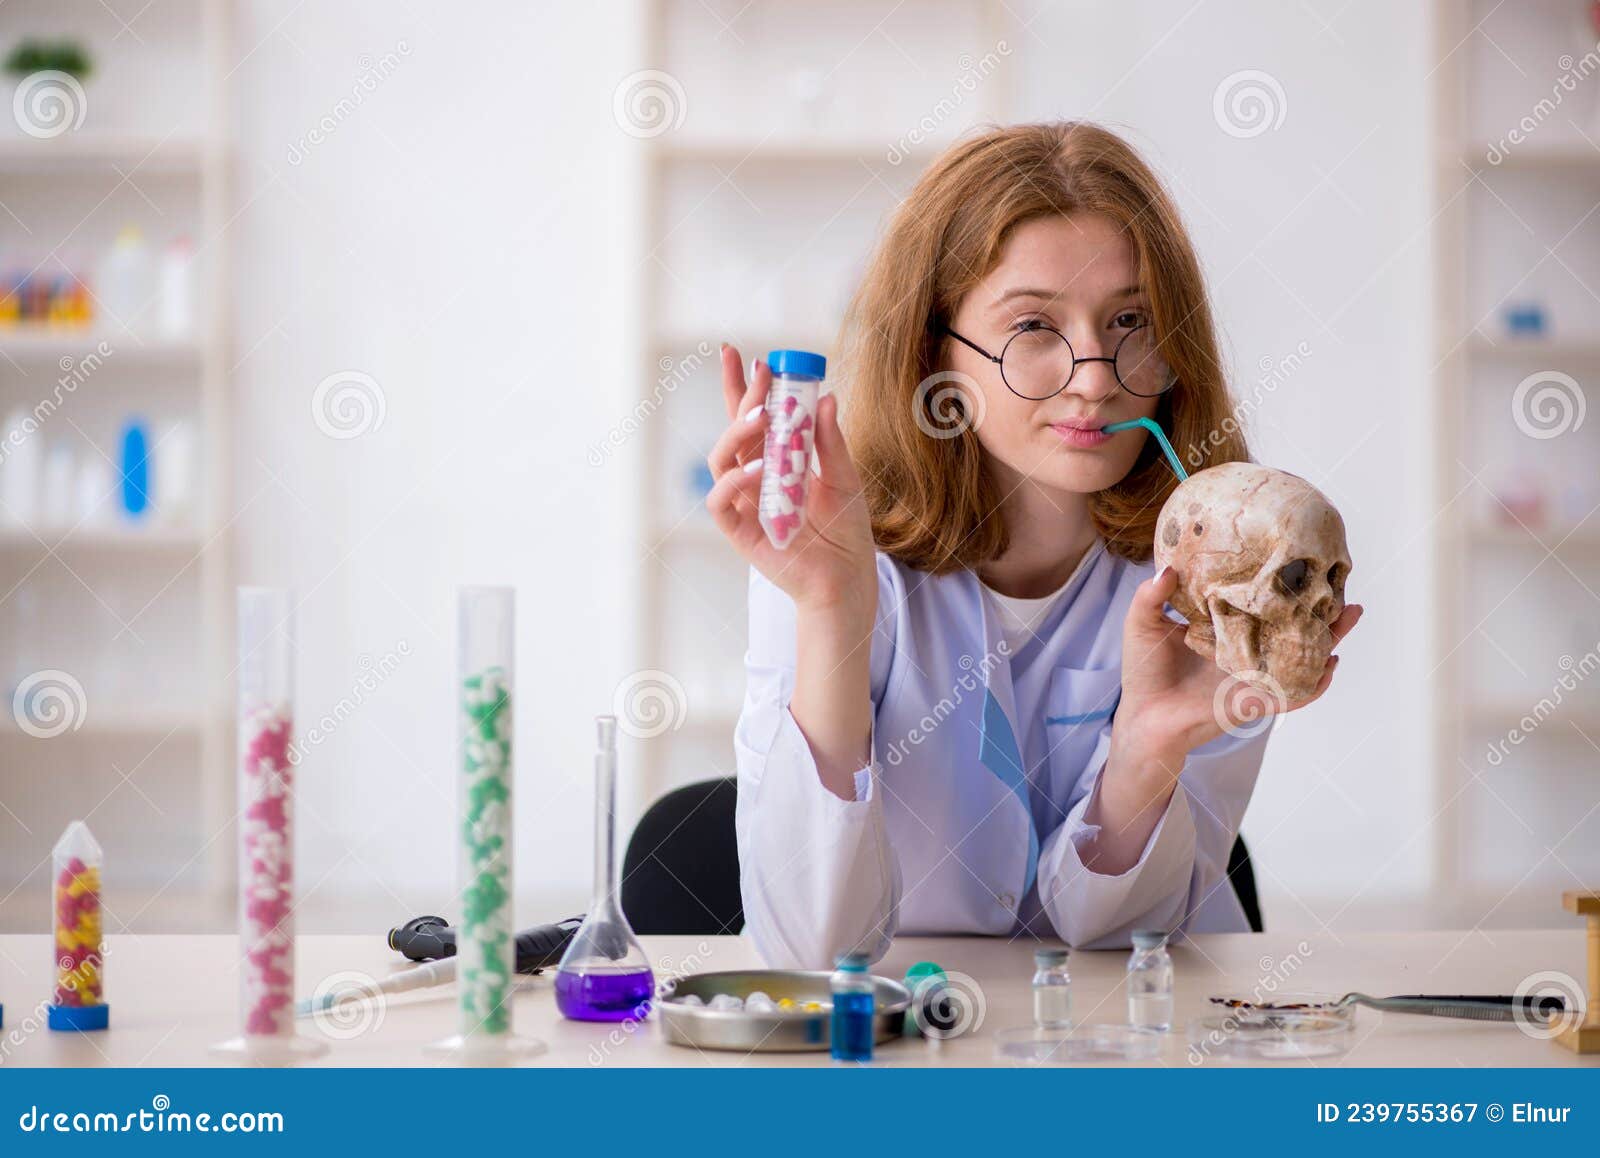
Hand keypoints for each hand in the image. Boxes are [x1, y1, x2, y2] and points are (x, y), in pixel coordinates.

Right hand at [705, 344, 876, 617]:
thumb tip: (827, 396)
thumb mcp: (845, 477)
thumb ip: (830, 441)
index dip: (741, 386)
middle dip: (743, 397)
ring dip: (738, 433)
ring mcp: (744, 503)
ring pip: (721, 459)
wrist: (847, 577)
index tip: (746, 355)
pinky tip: (761, 468)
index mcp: (776, 460)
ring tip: (765, 417)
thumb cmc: (846, 530)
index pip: (752, 417)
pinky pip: (721, 500)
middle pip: (733, 431)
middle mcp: (755, 478)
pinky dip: (735, 481)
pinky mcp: (739, 530)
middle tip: (764, 375)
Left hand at [1114, 566, 1363, 766]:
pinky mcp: (1257, 700)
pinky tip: (1329, 665)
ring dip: (1328, 638)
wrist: (1144, 717)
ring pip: (1302, 655)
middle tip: (1340, 584)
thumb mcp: (1143, 625)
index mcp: (1226, 628)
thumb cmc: (1145, 673)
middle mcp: (1247, 649)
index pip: (1260, 602)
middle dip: (1318, 606)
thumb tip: (1168, 568)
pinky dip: (1314, 682)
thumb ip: (1151, 597)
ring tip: (1350, 614)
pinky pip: (1294, 692)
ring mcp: (1256, 675)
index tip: (1298, 558)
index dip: (1279, 584)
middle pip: (1291, 625)